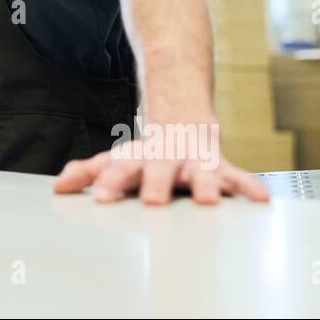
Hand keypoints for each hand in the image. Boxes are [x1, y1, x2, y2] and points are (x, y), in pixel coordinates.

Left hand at [52, 137, 270, 204]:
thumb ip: (89, 173)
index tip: (103, 199)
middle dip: (157, 184)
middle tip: (153, 201)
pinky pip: (237, 178)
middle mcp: (167, 158)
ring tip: (206, 200)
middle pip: (160, 169)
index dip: (111, 183)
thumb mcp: (117, 160)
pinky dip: (249, 187)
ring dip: (203, 184)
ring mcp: (195, 162)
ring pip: (200, 172)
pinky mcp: (220, 167)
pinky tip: (261, 200)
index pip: (120, 169)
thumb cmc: (147, 153)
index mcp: (138, 159)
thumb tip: (59, 187)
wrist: (182, 118)